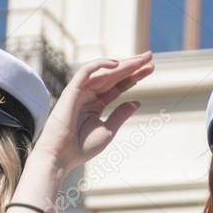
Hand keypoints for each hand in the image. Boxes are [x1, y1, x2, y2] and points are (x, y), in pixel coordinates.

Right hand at [32, 52, 154, 173]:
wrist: (61, 156)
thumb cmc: (81, 148)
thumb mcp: (107, 131)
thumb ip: (120, 115)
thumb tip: (137, 102)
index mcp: (96, 105)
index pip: (118, 86)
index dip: (133, 76)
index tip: (151, 69)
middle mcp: (89, 95)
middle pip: (113, 76)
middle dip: (131, 66)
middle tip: (149, 57)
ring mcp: (80, 92)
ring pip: (103, 72)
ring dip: (122, 65)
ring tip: (141, 60)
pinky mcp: (71, 91)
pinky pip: (85, 72)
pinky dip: (99, 65)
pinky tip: (117, 64)